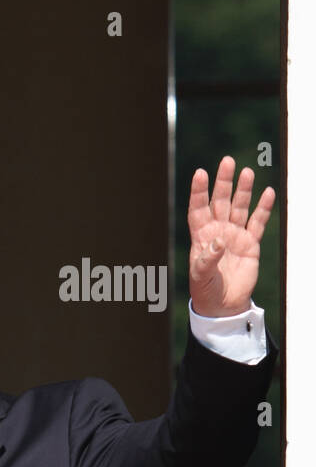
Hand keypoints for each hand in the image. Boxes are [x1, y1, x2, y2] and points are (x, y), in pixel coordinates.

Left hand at [187, 156, 274, 316]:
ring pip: (239, 207)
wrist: (223, 304)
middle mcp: (217, 231)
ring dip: (243, 190)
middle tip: (227, 161)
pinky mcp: (251, 243)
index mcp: (200, 236)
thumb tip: (218, 241)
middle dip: (224, 182)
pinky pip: (258, 222)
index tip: (200, 173)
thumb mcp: (201, 276)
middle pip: (220, 201)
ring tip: (247, 172)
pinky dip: (263, 208)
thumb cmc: (205, 290)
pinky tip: (268, 193)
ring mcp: (234, 235)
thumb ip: (207, 259)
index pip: (198, 209)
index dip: (199, 191)